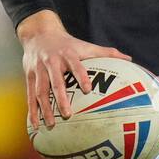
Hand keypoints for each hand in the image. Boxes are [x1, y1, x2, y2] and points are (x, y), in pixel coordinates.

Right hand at [17, 10, 131, 130]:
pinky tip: (35, 125)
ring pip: (40, 91)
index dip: (81, 76)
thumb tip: (129, 59)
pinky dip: (32, 111)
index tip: (88, 89)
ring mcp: (38, 70)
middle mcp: (52, 62)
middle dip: (61, 98)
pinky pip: (30, 95)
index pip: (75, 65)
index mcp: (67, 54)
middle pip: (55, 82)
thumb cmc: (67, 44)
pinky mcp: (28, 77)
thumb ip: (106, 53)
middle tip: (68, 115)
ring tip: (50, 124)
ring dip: (44, 108)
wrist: (39, 33)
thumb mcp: (85, 45)